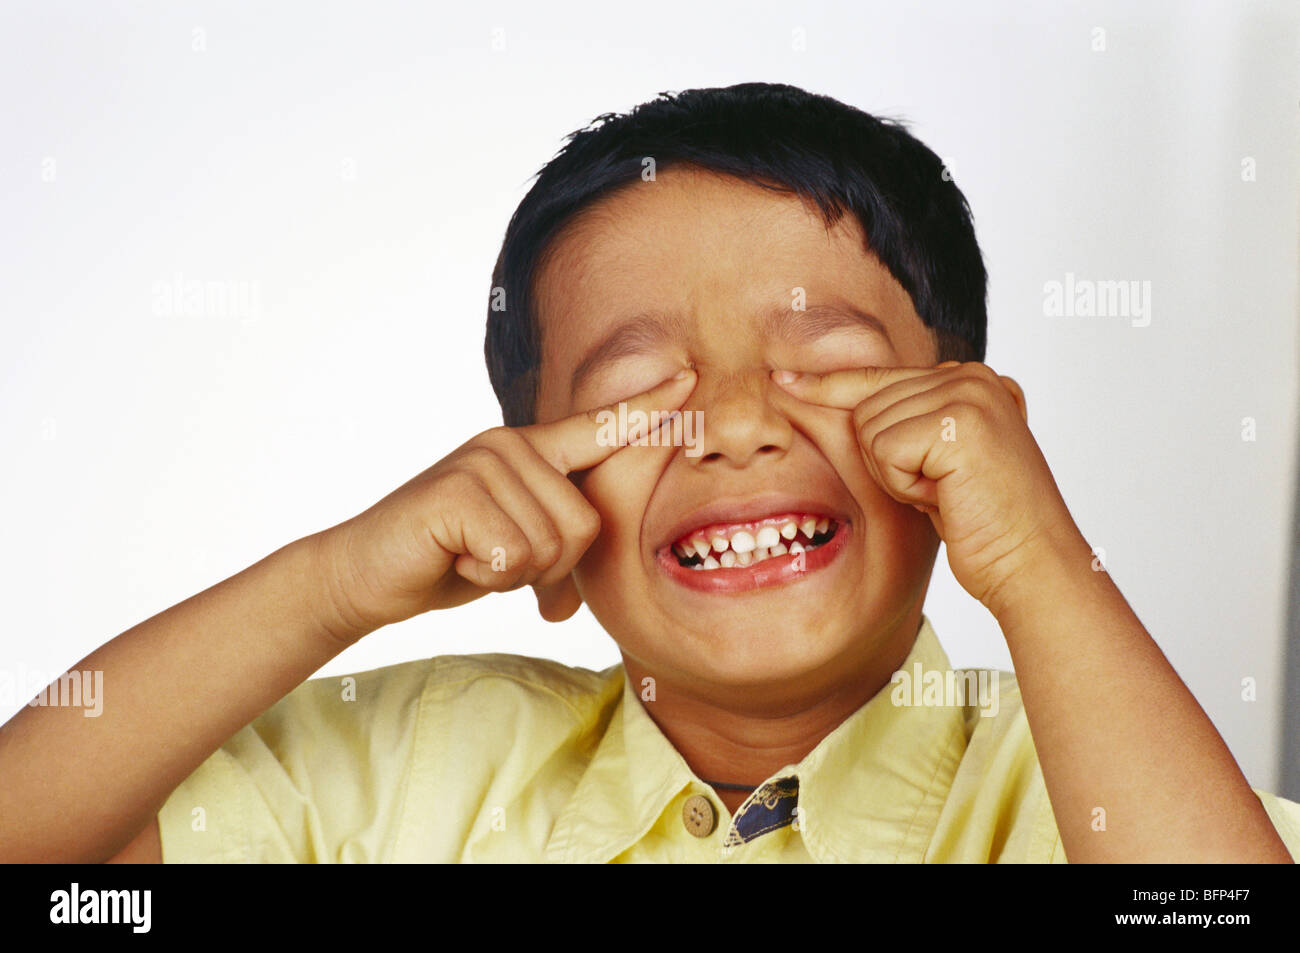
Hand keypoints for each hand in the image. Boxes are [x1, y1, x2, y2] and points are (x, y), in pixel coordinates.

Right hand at [312, 370, 696, 642]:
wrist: (365, 573)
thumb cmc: (443, 560)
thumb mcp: (510, 552)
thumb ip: (548, 554)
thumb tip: (573, 604)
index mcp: (530, 453)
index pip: (599, 427)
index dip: (648, 408)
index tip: (690, 379)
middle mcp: (511, 446)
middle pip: (585, 527)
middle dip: (546, 566)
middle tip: (492, 558)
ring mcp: (483, 463)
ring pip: (551, 546)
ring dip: (512, 573)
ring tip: (469, 555)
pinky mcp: (457, 491)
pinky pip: (514, 558)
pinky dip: (486, 577)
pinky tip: (454, 559)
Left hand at [772, 361, 1081, 615]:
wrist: (1031, 565)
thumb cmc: (984, 526)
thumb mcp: (933, 465)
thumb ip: (901, 425)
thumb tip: (820, 397)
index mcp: (970, 380)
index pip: (879, 377)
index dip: (828, 385)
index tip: (781, 379)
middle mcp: (973, 376)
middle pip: (865, 405)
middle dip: (886, 461)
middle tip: (940, 490)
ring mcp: (968, 394)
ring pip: (869, 428)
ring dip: (897, 476)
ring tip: (947, 493)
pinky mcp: (959, 422)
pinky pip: (884, 450)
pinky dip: (905, 485)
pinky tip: (947, 497)